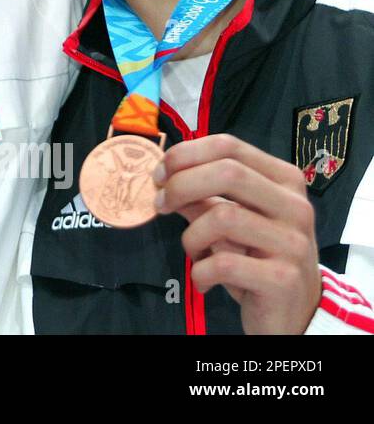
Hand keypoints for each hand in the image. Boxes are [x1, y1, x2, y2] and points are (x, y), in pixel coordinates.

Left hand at [155, 133, 321, 333]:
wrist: (297, 310)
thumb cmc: (259, 255)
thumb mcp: (234, 220)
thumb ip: (204, 196)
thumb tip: (164, 178)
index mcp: (284, 181)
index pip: (229, 146)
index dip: (186, 155)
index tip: (160, 175)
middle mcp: (295, 206)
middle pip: (228, 173)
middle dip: (181, 185)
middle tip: (161, 205)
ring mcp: (293, 243)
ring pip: (222, 218)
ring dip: (191, 236)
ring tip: (194, 252)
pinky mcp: (284, 279)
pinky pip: (223, 263)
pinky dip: (200, 272)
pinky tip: (204, 280)